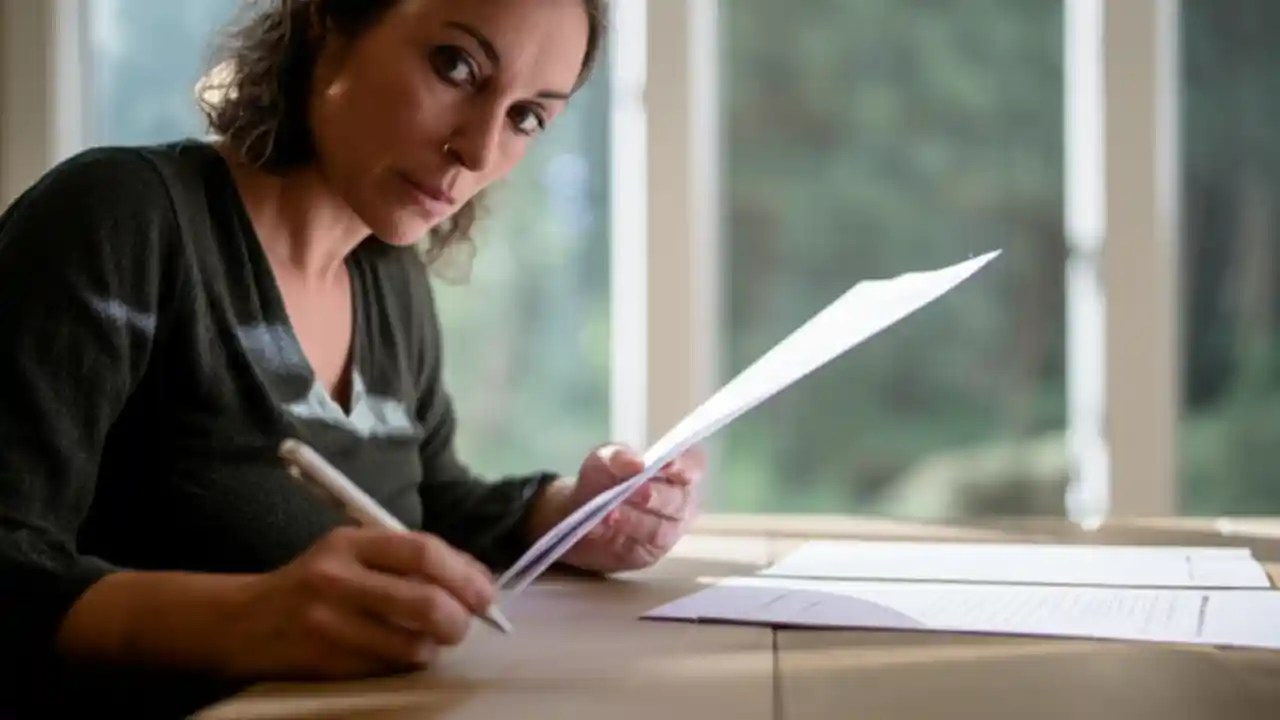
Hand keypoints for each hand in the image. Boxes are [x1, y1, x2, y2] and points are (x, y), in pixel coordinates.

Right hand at [226, 527, 495, 679]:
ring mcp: (330, 624)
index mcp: (351, 542)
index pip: (423, 552)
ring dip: (433, 647)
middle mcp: (338, 579)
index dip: (464, 575)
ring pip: (412, 644)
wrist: (246, 621)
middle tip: (462, 625)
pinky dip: (406, 663)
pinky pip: (389, 668)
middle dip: (458, 619)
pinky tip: (398, 652)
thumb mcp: (355, 551)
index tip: (485, 594)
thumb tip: (477, 578)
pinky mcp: (327, 662)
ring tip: (428, 639)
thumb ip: (411, 558)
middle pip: (425, 603)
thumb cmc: (316, 581)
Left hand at [553, 444, 705, 572]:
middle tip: (632, 491)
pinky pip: (639, 547)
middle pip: (677, 500)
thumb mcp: (602, 462)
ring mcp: (668, 531)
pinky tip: (600, 527)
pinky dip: (618, 536)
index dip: (685, 466)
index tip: (666, 465)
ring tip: (608, 513)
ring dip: (633, 520)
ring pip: (659, 528)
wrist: (579, 517)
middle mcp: (681, 502)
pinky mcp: (649, 554)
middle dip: (654, 495)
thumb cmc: (603, 481)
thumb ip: (616, 457)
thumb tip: (636, 464)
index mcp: (678, 470)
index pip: (694, 466)